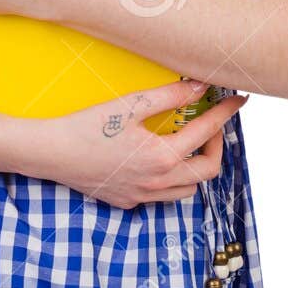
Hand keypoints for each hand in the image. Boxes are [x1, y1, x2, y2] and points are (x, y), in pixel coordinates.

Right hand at [19, 79, 249, 208]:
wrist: (50, 153)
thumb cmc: (85, 127)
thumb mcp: (128, 106)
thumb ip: (169, 96)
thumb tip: (200, 86)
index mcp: (161, 156)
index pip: (206, 132)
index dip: (225, 114)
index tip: (237, 101)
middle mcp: (158, 182)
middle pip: (208, 169)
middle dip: (216, 144)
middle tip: (210, 124)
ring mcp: (143, 196)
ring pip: (189, 188)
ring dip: (196, 166)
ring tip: (187, 144)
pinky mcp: (128, 201)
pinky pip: (163, 196)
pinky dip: (171, 179)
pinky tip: (157, 162)